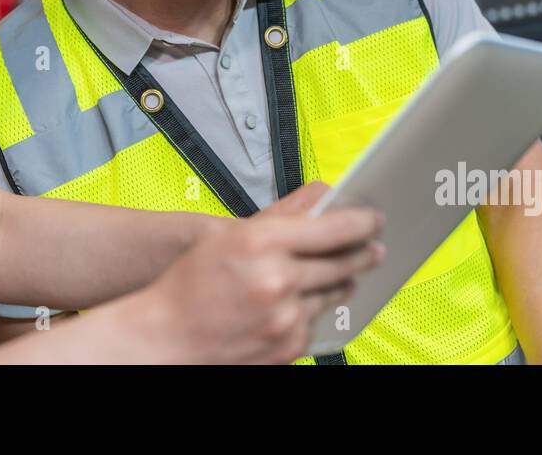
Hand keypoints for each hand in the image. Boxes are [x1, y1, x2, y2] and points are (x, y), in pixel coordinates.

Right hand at [137, 182, 384, 363]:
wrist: (166, 338)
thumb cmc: (190, 285)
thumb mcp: (230, 235)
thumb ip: (284, 215)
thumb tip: (324, 196)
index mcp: (262, 242)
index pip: (334, 227)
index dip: (363, 221)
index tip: (375, 218)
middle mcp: (277, 279)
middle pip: (343, 261)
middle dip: (363, 252)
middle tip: (374, 246)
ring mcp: (285, 317)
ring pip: (334, 292)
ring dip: (340, 281)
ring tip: (342, 272)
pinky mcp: (289, 345)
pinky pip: (316, 320)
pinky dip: (312, 310)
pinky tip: (298, 303)